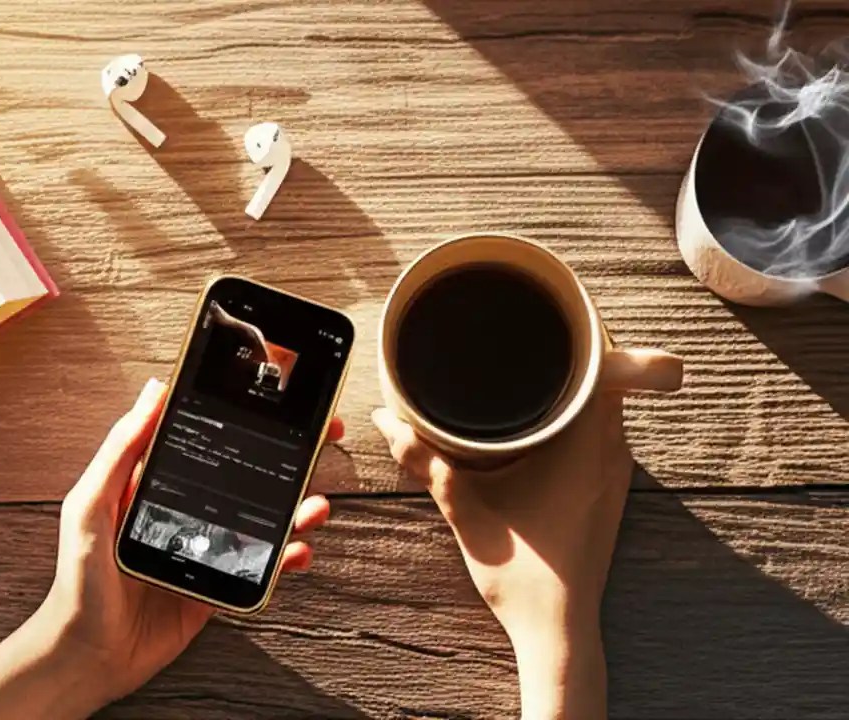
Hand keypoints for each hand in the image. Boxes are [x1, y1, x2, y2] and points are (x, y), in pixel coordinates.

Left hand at [0, 379, 338, 719]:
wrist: (90, 655)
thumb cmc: (79, 581)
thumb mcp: (90, 506)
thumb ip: (120, 451)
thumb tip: (151, 393)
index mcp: (155, 483)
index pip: (205, 438)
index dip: (241, 416)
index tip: (275, 400)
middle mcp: (185, 510)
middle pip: (245, 474)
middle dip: (287, 456)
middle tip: (322, 437)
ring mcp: (205, 548)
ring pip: (263, 519)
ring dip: (296, 510)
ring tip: (315, 506)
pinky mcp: (218, 584)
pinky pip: (261, 566)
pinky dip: (285, 559)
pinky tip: (297, 552)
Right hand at [372, 351, 679, 719]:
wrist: (558, 630)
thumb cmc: (521, 575)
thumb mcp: (464, 509)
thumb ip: (425, 459)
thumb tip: (386, 419)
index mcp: (589, 445)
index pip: (608, 360)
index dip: (587, 323)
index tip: (555, 301)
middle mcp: (613, 453)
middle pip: (607, 375)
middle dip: (571, 345)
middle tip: (529, 321)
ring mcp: (615, 472)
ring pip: (606, 402)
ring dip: (575, 380)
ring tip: (531, 359)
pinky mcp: (608, 489)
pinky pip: (601, 428)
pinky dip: (577, 410)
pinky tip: (540, 413)